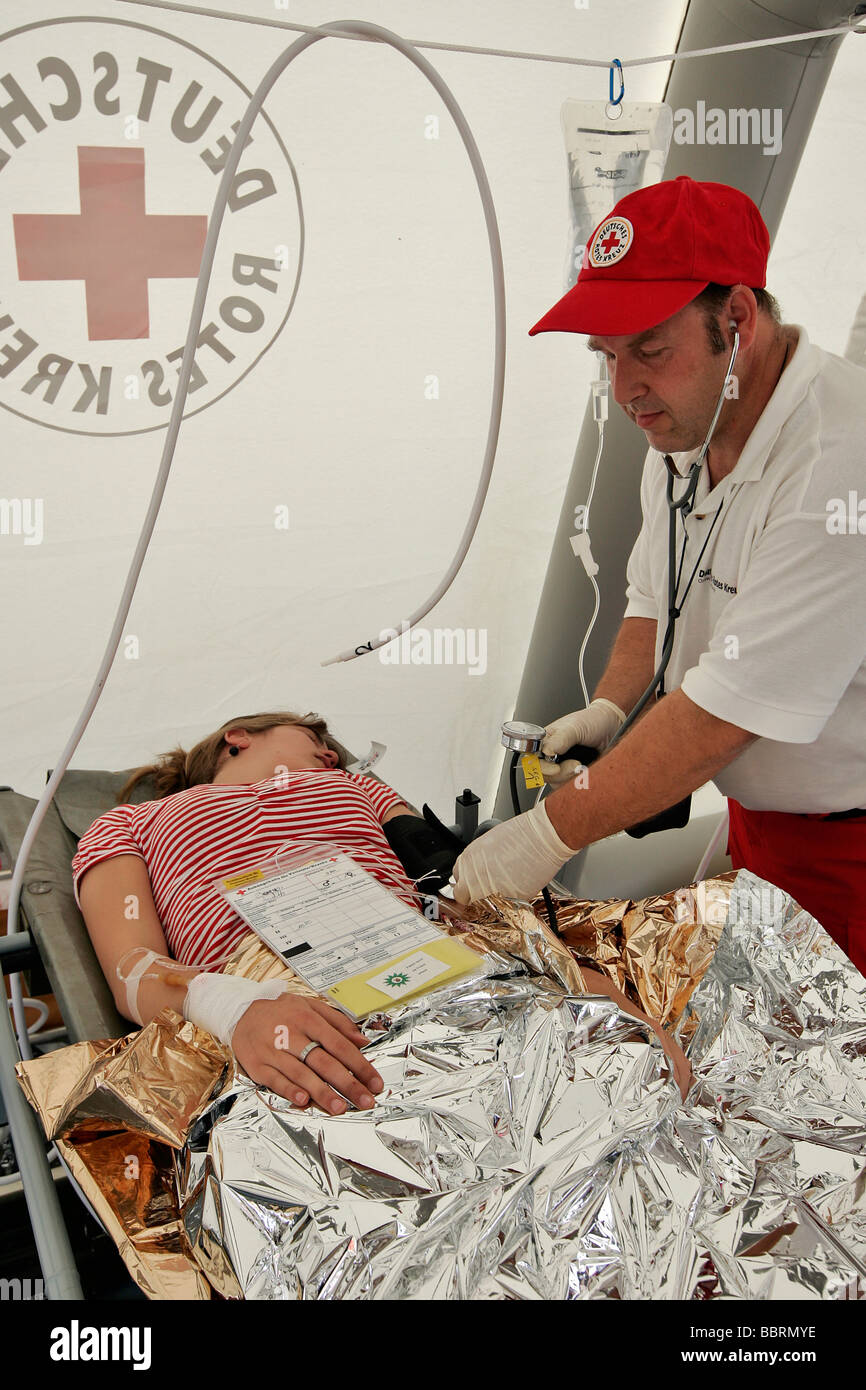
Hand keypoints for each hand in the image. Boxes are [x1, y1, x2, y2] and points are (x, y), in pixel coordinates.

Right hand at [231, 993, 383, 1114]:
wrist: (240, 1011)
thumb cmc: (281, 1011)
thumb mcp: (310, 1006)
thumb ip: (338, 1022)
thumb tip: (363, 1040)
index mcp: (308, 1019)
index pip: (340, 1045)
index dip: (360, 1065)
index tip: (375, 1083)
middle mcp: (292, 1034)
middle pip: (324, 1061)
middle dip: (347, 1083)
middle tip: (365, 1101)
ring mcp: (273, 1051)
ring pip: (301, 1073)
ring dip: (322, 1092)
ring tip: (340, 1107)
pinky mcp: (257, 1065)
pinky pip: (276, 1080)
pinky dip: (290, 1090)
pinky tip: (304, 1101)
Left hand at [450, 802, 574, 904]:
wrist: (541, 838)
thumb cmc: (520, 835)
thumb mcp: (487, 845)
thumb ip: (476, 863)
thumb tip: (477, 872)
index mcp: (466, 862)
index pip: (458, 881)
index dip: (468, 883)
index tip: (475, 884)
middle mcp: (473, 879)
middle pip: (464, 898)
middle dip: (474, 897)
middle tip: (488, 891)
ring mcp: (487, 892)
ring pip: (483, 907)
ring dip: (490, 902)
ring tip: (505, 889)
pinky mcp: (505, 902)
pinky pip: (502, 908)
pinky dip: (507, 903)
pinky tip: (516, 889)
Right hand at [539, 698, 624, 787]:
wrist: (614, 728)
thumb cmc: (592, 721)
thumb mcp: (575, 727)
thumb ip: (560, 738)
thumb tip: (546, 751)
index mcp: (546, 742)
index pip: (532, 760)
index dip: (541, 768)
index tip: (555, 768)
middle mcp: (552, 756)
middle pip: (544, 776)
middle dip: (560, 774)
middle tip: (575, 764)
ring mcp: (563, 767)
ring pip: (557, 784)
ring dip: (571, 778)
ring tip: (583, 766)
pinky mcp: (575, 776)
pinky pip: (571, 787)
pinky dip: (579, 783)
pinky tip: (586, 772)